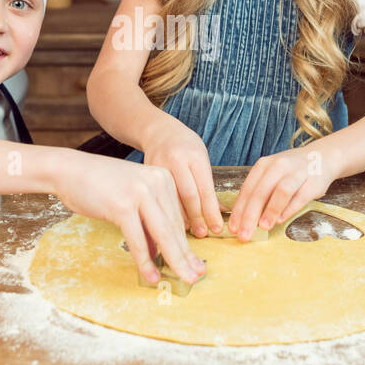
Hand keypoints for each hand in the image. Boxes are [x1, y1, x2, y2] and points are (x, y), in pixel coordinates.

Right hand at [53, 152, 204, 285]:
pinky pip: (138, 240)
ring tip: (184, 279)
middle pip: (174, 228)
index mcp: (163, 179)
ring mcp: (140, 193)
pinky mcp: (123, 206)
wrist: (69, 170)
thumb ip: (147, 223)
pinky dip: (145, 261)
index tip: (196, 263)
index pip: (178, 218)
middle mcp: (156, 183)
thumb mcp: (132, 200)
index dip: (187, 244)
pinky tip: (151, 276)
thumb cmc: (99, 186)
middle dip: (186, 257)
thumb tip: (157, 253)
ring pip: (163, 235)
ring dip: (174, 261)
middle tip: (196, 277)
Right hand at [140, 114, 226, 240]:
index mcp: (195, 156)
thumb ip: (206, 184)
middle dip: (197, 218)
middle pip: (188, 196)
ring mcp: (159, 165)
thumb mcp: (200, 158)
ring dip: (180, 219)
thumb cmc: (185, 147)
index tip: (217, 228)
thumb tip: (219, 213)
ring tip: (187, 234)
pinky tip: (169, 222)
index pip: (205, 189)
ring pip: (170, 199)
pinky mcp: (145, 173)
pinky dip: (165, 210)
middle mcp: (177, 160)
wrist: (158, 131)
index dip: (211, 212)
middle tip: (202, 234)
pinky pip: (157, 196)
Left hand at [228, 146, 339, 240]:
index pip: (247, 189)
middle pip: (261, 192)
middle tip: (245, 234)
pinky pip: (300, 196)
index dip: (239, 210)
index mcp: (264, 165)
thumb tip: (243, 220)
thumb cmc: (290, 172)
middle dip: (251, 215)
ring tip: (263, 227)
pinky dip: (289, 209)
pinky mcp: (314, 181)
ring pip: (281, 191)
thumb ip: (259, 194)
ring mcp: (297, 172)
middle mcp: (279, 166)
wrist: (321, 157)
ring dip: (270, 210)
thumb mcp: (271, 176)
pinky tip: (281, 220)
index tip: (233, 228)